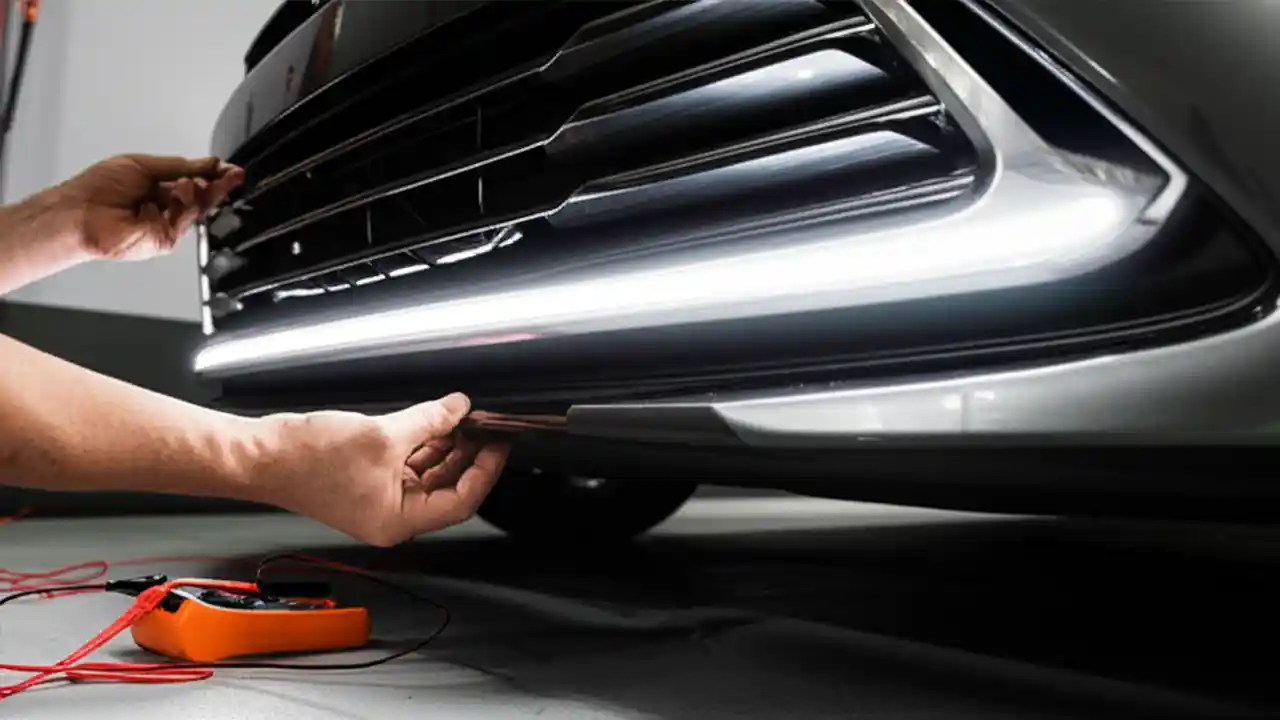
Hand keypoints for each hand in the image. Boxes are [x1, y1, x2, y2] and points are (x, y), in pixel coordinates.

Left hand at [54, 154, 244, 260]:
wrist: (79, 213)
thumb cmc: (97, 189)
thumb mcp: (143, 165)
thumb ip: (179, 166)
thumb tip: (207, 164)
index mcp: (158, 186)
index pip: (194, 180)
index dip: (213, 174)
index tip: (228, 168)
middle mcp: (164, 206)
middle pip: (202, 196)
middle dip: (219, 184)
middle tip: (233, 175)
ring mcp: (165, 224)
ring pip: (197, 208)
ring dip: (199, 191)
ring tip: (189, 182)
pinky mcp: (165, 239)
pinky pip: (186, 220)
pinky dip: (186, 204)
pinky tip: (181, 191)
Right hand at [249, 393, 510, 545]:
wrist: (259, 456)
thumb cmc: (307, 459)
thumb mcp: (382, 434)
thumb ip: (428, 421)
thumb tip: (460, 408)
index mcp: (399, 521)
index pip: (461, 501)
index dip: (485, 470)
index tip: (499, 442)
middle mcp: (392, 517)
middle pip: (447, 488)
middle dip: (468, 455)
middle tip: (486, 425)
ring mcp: (379, 500)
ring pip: (429, 475)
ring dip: (447, 447)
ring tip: (464, 419)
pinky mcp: (367, 482)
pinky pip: (408, 466)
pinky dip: (423, 445)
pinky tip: (435, 423)